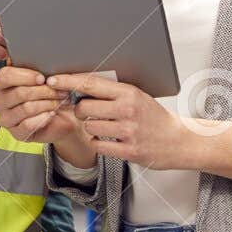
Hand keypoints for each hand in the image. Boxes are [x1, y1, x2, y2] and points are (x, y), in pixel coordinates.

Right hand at [0, 65, 81, 143]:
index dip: (25, 76)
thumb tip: (33, 55)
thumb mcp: (45, 77)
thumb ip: (35, 66)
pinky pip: (28, 125)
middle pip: (18, 93)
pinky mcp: (16, 133)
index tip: (42, 78)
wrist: (64, 117)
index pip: (4, 76)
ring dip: (47, 103)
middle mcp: (0, 101)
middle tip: (59, 90)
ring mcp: (6, 118)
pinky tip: (51, 114)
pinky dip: (43, 118)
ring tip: (59, 101)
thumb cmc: (52, 94)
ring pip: (25, 108)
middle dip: (43, 91)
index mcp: (3, 84)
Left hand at [45, 72, 192, 169]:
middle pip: (83, 107)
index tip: (52, 80)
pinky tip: (108, 140)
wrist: (179, 141)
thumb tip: (79, 86)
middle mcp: (127, 110)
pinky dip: (98, 143)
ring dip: (90, 128)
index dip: (67, 81)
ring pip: (88, 127)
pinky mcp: (129, 151)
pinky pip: (97, 145)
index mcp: (128, 93)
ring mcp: (128, 131)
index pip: (90, 84)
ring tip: (104, 127)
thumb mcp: (137, 96)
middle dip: (79, 110)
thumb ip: (111, 92)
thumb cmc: (154, 118)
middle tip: (87, 112)